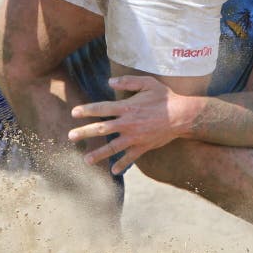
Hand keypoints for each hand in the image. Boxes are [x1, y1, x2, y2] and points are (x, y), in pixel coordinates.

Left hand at [68, 75, 188, 173]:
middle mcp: (128, 123)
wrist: (181, 116)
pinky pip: (130, 158)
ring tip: (86, 160)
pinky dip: (122, 165)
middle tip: (70, 137)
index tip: (74, 113)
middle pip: (102, 129)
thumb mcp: (147, 83)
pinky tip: (113, 171)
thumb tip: (109, 82)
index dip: (87, 110)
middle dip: (85, 133)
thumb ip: (128, 81)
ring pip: (113, 147)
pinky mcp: (143, 147)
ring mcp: (135, 137)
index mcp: (127, 107)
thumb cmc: (164, 97)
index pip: (102, 109)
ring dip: (98, 154)